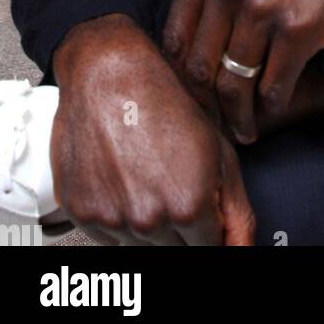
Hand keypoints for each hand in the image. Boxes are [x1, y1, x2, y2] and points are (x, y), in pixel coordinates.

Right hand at [50, 15, 254, 245]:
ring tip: (145, 171)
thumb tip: (242, 249)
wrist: (109, 74)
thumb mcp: (219, 149)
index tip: (202, 205)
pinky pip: (108, 235)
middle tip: (170, 176)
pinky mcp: (82, 212)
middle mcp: (148, 219)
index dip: (209, 225)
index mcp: (189, 206)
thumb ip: (237, 211)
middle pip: (174, 249)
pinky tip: (123, 177)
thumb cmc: (163, 101)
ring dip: (148, 219)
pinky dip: (117, 214)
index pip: (208, 249)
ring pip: (141, 243)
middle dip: (180, 222)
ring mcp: (112, 219)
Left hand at [160, 0, 323, 145]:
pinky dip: (272, 107)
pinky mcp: (299, 28)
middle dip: (208, 106)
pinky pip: (274, 87)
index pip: (175, 42)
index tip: (195, 99)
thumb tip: (188, 52)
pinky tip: (274, 110)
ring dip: (240, 116)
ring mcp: (262, 6)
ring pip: (235, 84)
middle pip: (200, 69)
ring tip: (245, 129)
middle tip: (217, 124)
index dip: (181, 80)